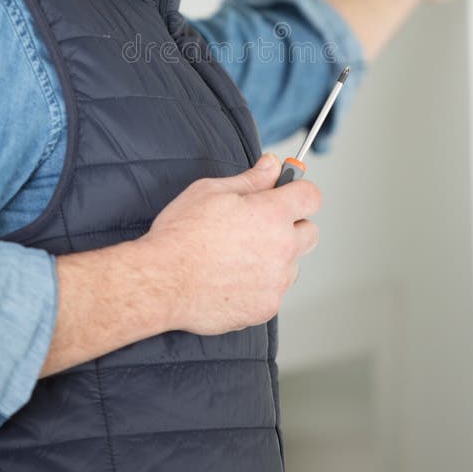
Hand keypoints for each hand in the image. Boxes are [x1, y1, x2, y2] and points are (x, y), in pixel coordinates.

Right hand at [146, 153, 321, 334]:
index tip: (286, 194)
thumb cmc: (181, 235)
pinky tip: (233, 278)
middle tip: (259, 226)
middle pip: (309, 232)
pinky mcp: (266, 307)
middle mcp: (282, 248)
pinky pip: (275, 291)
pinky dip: (261, 284)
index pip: (311, 196)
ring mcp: (276, 281)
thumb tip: (271, 164)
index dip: (298, 192)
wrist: (161, 282)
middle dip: (291, 226)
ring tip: (239, 256)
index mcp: (272, 214)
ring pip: (292, 264)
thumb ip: (250, 179)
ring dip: (277, 258)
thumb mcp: (211, 191)